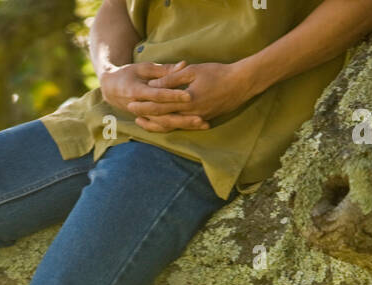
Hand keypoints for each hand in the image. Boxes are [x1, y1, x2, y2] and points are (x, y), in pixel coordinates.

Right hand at [99, 60, 209, 130]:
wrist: (111, 89)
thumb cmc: (129, 74)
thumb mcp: (144, 68)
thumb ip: (164, 69)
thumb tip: (184, 65)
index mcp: (137, 91)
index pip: (158, 95)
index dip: (173, 96)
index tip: (189, 96)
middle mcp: (140, 108)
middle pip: (164, 116)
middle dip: (184, 119)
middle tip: (202, 119)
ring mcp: (143, 117)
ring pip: (165, 125)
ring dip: (185, 126)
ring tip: (203, 124)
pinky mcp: (147, 121)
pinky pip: (162, 128)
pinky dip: (177, 128)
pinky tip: (192, 127)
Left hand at [134, 61, 251, 128]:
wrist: (240, 84)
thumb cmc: (217, 73)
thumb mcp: (193, 71)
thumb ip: (172, 79)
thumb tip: (154, 84)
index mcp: (186, 101)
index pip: (160, 105)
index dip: (144, 105)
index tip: (131, 103)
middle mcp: (190, 114)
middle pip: (163, 118)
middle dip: (147, 117)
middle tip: (133, 115)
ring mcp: (196, 119)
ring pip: (172, 125)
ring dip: (157, 124)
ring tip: (144, 122)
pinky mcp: (202, 119)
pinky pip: (183, 126)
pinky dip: (171, 126)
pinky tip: (164, 124)